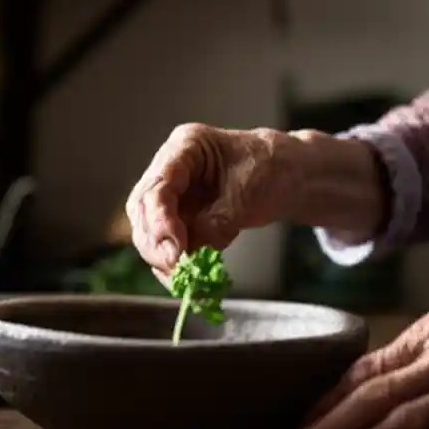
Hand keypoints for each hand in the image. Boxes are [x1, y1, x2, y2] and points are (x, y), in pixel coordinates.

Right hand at [125, 124, 294, 279]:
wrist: (285, 175)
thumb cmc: (269, 170)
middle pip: (142, 211)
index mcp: (185, 147)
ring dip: (162, 259)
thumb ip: (215, 224)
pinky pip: (165, 245)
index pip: (157, 187)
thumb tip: (184, 256)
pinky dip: (174, 266)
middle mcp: (169, 170)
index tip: (175, 252)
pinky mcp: (178, 219)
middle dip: (156, 244)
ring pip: (147, 231)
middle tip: (177, 268)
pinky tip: (188, 281)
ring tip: (185, 279)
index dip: (159, 222)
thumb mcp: (246, 196)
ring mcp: (171, 196)